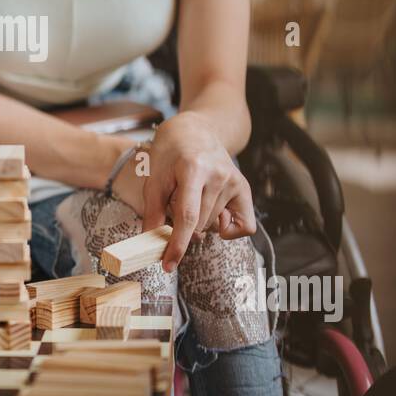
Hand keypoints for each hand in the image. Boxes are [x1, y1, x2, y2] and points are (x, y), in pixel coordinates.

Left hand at [139, 113, 256, 270]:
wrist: (195, 130)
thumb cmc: (170, 153)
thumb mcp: (153, 177)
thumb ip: (152, 211)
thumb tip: (150, 243)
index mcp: (193, 169)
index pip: (187, 217)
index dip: (177, 244)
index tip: (168, 265)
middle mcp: (219, 175)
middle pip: (199, 225)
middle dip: (182, 224)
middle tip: (176, 201)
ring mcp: (235, 181)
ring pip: (214, 227)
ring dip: (199, 222)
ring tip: (192, 197)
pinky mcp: (244, 188)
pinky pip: (243, 227)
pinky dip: (226, 229)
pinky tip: (213, 214)